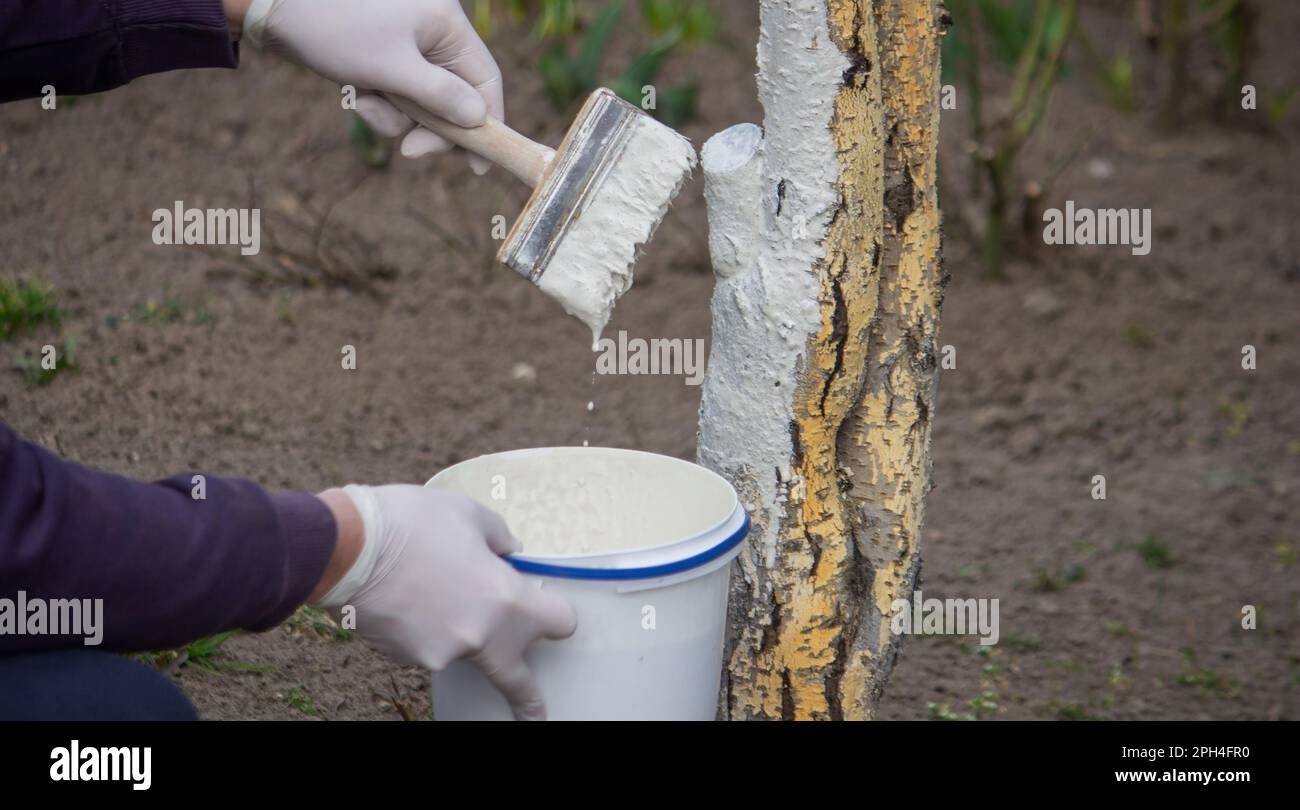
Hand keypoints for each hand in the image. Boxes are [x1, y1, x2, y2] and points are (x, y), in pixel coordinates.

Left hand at [236, 0, 502, 165]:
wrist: (276, 7)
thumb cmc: (334, 30)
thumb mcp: (391, 70)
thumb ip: (440, 97)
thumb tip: (479, 120)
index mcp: (446, 23)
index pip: (485, 80)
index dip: (487, 124)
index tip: (476, 166)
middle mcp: (434, 30)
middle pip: (455, 96)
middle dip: (430, 126)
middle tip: (410, 151)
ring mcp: (410, 43)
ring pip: (424, 101)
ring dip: (396, 115)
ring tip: (364, 101)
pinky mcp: (387, 54)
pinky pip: (400, 94)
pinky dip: (381, 103)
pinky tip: (356, 93)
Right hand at [314, 485, 575, 720]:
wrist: (344, 547)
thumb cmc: (411, 522)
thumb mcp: (468, 514)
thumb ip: (498, 539)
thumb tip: (508, 553)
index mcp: (505, 600)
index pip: (558, 623)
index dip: (555, 615)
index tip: (551, 615)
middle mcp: (478, 638)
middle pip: (516, 680)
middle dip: (527, 700)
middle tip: (536, 714)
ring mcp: (440, 654)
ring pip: (461, 647)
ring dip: (455, 625)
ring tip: (426, 579)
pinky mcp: (405, 658)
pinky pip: (426, 643)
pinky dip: (422, 625)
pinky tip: (404, 593)